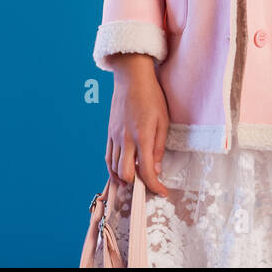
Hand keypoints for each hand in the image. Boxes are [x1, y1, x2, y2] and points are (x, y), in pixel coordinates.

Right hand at [104, 53, 170, 198]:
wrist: (131, 78)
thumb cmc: (152, 97)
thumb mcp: (163, 120)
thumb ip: (159, 146)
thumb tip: (157, 169)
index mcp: (142, 136)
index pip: (146, 170)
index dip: (154, 185)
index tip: (162, 192)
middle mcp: (125, 140)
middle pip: (125, 174)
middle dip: (137, 184)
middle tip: (148, 184)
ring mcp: (114, 137)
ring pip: (114, 168)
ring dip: (124, 178)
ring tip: (135, 182)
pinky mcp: (109, 133)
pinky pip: (108, 157)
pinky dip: (113, 169)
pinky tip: (121, 173)